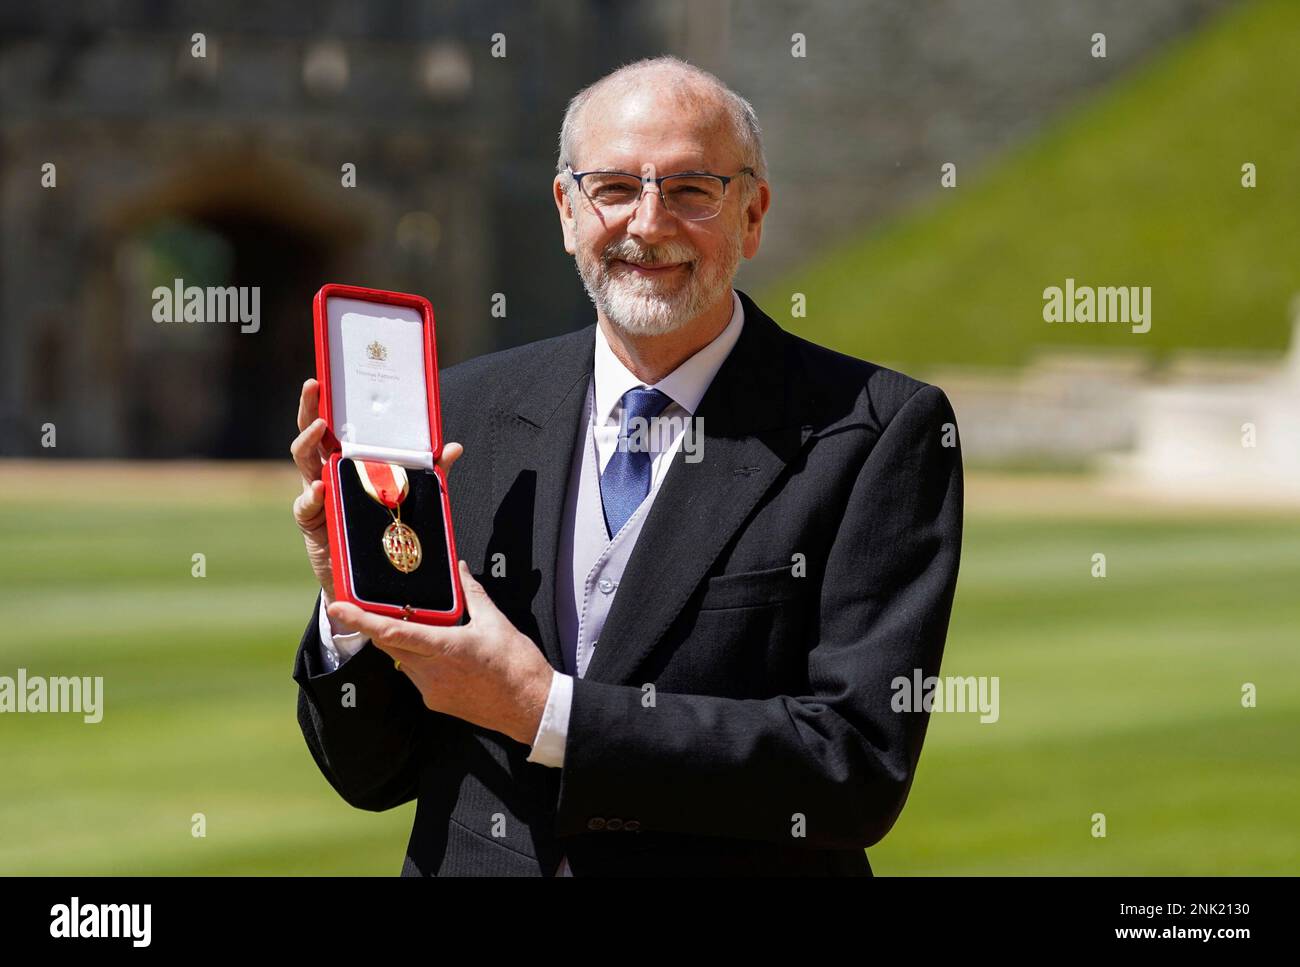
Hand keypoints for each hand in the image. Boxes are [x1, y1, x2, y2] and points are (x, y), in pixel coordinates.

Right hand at [290, 377, 463, 602]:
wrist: (368, 575)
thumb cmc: (384, 526)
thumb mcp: (409, 495)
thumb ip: (430, 472)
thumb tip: (454, 446)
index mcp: (346, 461)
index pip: (332, 425)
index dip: (324, 402)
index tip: (323, 378)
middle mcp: (326, 472)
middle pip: (310, 435)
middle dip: (309, 409)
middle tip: (313, 386)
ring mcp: (315, 495)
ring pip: (303, 462)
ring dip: (308, 443)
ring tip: (320, 429)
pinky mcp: (311, 521)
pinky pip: (306, 504)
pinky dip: (312, 494)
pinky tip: (320, 487)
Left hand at [326, 560, 553, 747]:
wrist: (531, 707)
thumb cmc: (517, 665)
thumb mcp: (496, 623)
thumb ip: (472, 594)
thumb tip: (460, 570)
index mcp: (446, 648)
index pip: (393, 633)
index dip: (361, 620)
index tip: (339, 608)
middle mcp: (432, 673)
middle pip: (389, 646)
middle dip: (378, 628)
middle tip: (369, 608)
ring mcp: (432, 691)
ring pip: (401, 661)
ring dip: (403, 644)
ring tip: (422, 628)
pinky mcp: (436, 702)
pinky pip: (415, 676)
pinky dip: (418, 661)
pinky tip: (440, 654)